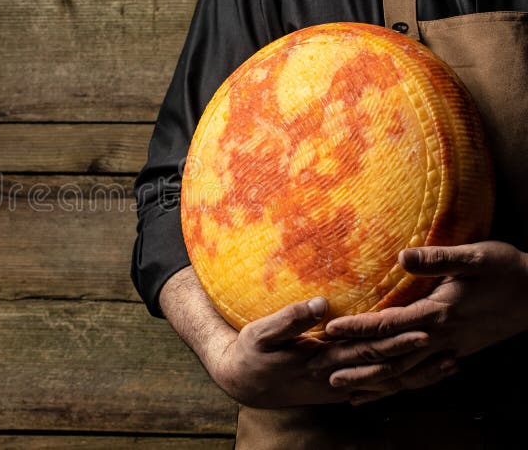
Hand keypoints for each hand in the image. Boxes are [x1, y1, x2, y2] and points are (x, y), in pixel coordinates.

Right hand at [211, 296, 431, 407]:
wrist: (243, 383)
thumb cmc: (251, 353)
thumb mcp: (260, 333)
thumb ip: (290, 319)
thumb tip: (320, 302)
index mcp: (320, 360)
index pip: (366, 349)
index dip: (395, 339)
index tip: (422, 328)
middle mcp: (336, 377)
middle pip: (384, 365)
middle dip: (416, 351)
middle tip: (446, 334)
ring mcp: (340, 387)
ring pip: (387, 382)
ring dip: (418, 373)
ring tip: (450, 361)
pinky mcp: (339, 390)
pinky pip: (377, 389)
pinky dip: (402, 383)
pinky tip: (420, 375)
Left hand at [323, 241, 527, 404]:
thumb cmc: (506, 269)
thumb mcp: (475, 257)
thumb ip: (437, 259)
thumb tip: (402, 257)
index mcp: (438, 312)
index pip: (388, 324)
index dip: (358, 328)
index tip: (330, 331)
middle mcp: (439, 337)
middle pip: (389, 358)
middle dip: (354, 364)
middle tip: (319, 369)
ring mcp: (448, 350)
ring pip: (404, 375)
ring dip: (372, 383)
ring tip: (342, 390)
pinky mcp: (456, 354)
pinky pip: (421, 377)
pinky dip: (399, 387)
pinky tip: (383, 392)